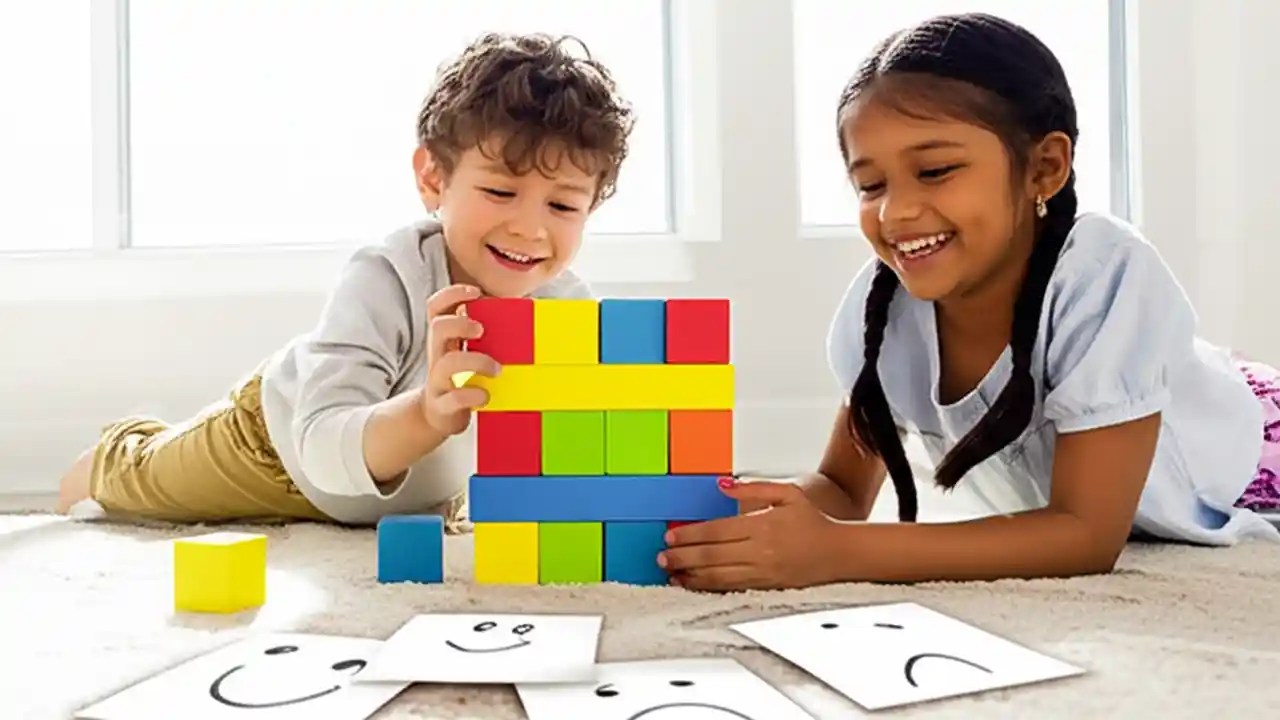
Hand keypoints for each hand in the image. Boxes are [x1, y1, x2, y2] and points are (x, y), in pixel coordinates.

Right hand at [420, 284, 499, 435]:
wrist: (438, 416)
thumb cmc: (462, 378)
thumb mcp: (469, 353)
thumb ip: (488, 336)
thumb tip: (530, 310)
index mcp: (445, 339)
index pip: (436, 308)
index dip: (452, 295)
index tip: (475, 292)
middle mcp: (437, 355)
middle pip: (437, 328)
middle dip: (460, 323)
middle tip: (482, 329)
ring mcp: (438, 380)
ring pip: (446, 364)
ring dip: (476, 361)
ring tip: (497, 369)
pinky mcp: (442, 405)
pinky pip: (453, 398)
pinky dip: (472, 395)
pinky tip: (486, 396)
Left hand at [658, 477, 841, 590]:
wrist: (839, 553)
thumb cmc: (813, 521)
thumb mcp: (787, 494)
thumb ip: (752, 488)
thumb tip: (722, 485)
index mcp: (763, 526)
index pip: (717, 531)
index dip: (691, 535)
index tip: (671, 536)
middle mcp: (761, 551)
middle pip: (712, 556)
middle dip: (683, 557)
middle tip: (661, 557)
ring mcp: (763, 572)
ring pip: (718, 577)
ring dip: (691, 576)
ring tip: (670, 573)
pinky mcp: (766, 587)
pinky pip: (731, 588)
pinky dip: (709, 588)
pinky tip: (694, 585)